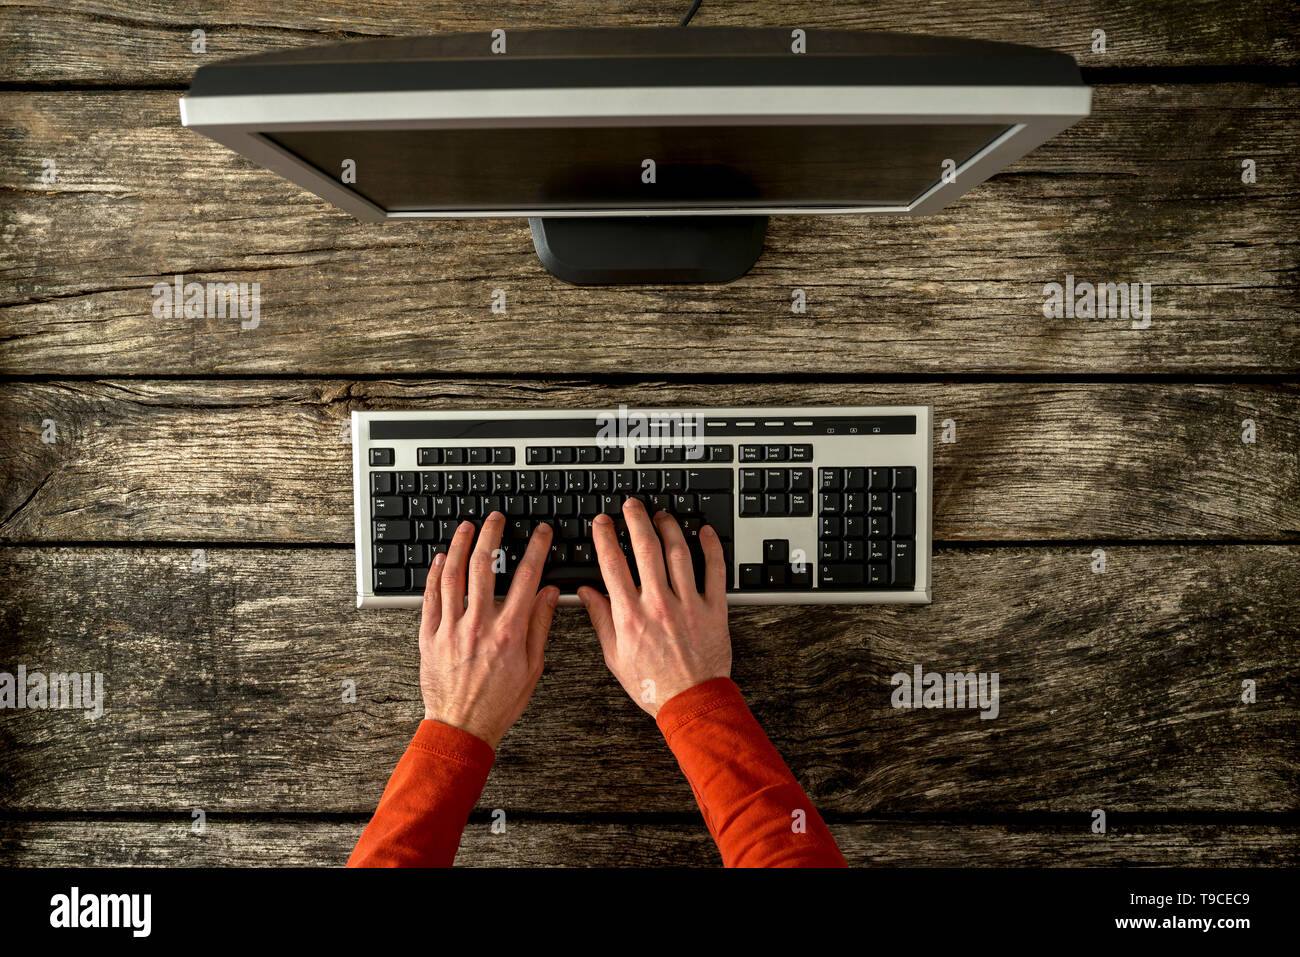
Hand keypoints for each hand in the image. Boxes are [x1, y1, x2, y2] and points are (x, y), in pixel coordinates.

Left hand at [418, 512, 559, 747]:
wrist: (461, 727)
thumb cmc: (499, 703)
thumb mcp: (533, 667)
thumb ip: (540, 626)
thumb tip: (549, 594)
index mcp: (509, 631)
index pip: (526, 577)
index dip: (535, 549)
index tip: (540, 533)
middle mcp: (479, 624)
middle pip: (485, 566)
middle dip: (491, 535)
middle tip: (495, 518)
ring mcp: (451, 629)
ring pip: (454, 575)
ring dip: (461, 546)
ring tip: (467, 527)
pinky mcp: (430, 636)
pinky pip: (431, 598)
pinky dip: (436, 574)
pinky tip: (442, 559)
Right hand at [578, 498, 730, 716]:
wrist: (691, 702)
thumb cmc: (653, 684)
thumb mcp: (615, 656)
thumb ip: (600, 620)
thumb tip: (585, 593)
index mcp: (630, 615)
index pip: (612, 563)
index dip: (605, 536)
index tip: (602, 522)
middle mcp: (658, 604)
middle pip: (645, 548)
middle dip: (636, 519)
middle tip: (631, 505)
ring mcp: (688, 604)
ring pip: (678, 552)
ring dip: (669, 527)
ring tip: (661, 514)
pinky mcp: (714, 609)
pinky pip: (715, 570)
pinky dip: (710, 548)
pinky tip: (704, 532)